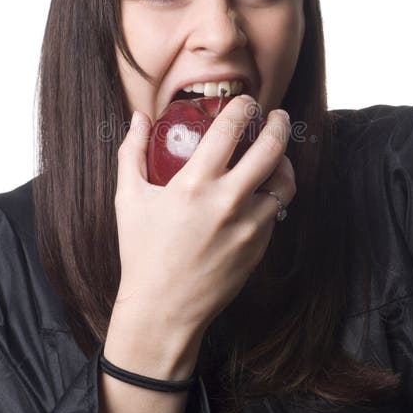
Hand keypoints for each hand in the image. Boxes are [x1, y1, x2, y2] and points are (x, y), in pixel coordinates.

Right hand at [113, 95, 295, 342]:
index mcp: (194, 184)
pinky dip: (271, 196)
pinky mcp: (260, 247)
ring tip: (275, 156)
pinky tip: (259, 193)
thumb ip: (132, 152)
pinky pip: (274, 212)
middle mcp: (228, 202)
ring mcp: (249, 226)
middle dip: (278, 124)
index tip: (246, 101)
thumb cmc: (142, 253)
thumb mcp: (128, 199)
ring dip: (283, 162)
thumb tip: (138, 117)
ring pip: (284, 182)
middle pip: (271, 148)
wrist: (163, 311)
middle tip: (276, 116)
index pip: (230, 129)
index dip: (243, 106)